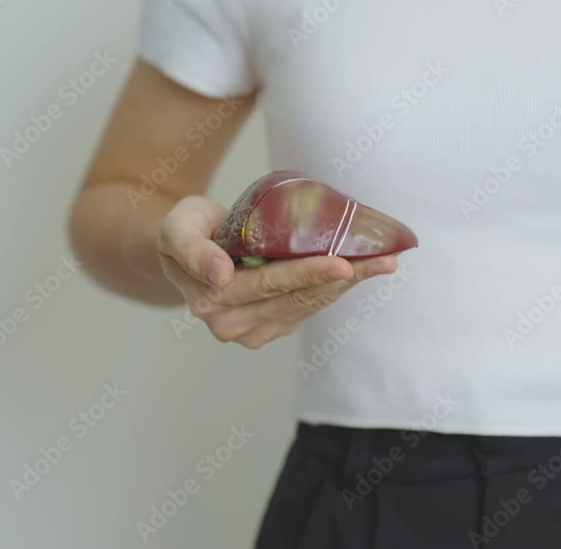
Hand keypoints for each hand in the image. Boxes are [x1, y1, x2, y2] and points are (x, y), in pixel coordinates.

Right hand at [156, 195, 397, 348]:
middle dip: (343, 277)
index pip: (269, 284)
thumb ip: (192, 249)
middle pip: (298, 298)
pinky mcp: (271, 328)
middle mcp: (231, 324)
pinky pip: (309, 308)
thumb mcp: (177, 228)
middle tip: (383, 260)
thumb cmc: (186, 229)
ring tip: (384, 263)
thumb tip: (220, 276)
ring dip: (349, 285)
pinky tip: (363, 272)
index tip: (341, 262)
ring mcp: (252, 331)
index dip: (307, 273)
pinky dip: (336, 289)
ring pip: (309, 305)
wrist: (187, 247)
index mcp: (210, 299)